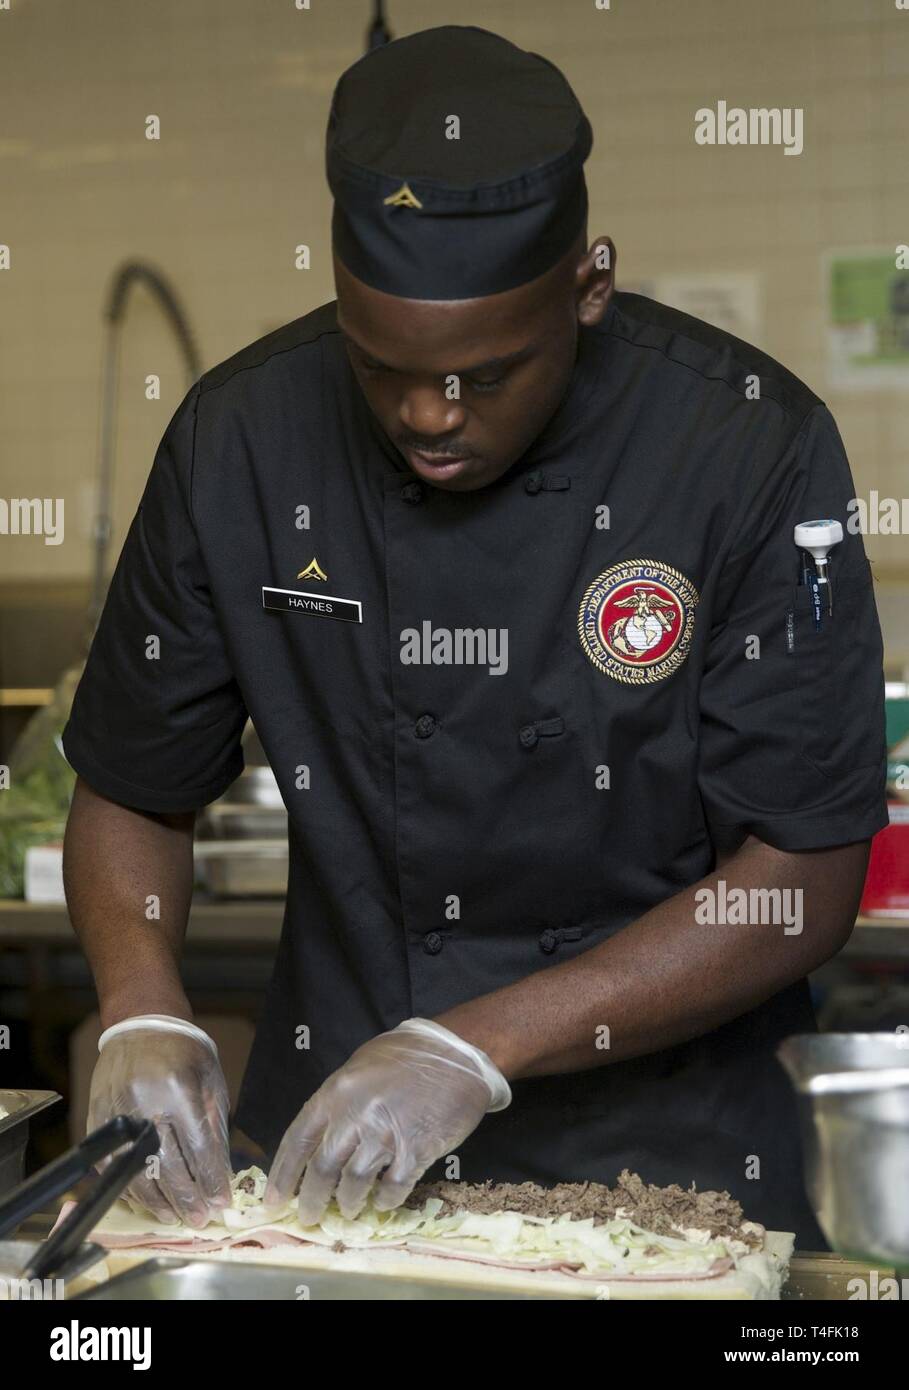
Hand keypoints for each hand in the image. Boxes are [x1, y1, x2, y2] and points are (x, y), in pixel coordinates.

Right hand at [87, 1019, 231, 1227]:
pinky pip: (110, 1161)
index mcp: (179, 1091)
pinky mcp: (97, 1116)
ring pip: (135, 1170)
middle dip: (186, 1198)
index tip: (221, 1202)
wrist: (142, 1024)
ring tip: (173, 1216)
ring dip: (156, 1200)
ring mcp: (116, 1111)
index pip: (198, 1149)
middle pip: (167, 1166)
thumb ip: (215, 1127)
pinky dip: (128, 1183)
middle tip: (199, 1219)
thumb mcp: (210, 1082)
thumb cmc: (184, 1052)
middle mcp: (145, 1102)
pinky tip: (145, 1198)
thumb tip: (220, 1175)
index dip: (210, 1181)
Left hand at [266, 1018, 509, 1225]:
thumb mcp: (359, 1069)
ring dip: (348, 1202)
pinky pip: (393, 1187)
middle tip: (309, 1217)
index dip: (283, 1175)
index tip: (274, 1201)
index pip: (299, 1140)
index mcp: (335, 1092)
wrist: (455, 1054)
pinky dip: (385, 1200)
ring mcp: (386, 1133)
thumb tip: (318, 1144)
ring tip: (348, 1209)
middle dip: (312, 1199)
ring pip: (354, 1183)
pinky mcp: (416, 1150)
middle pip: (322, 1169)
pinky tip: (383, 1201)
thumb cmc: (405, 1058)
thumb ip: (337, 1104)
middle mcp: (355, 1114)